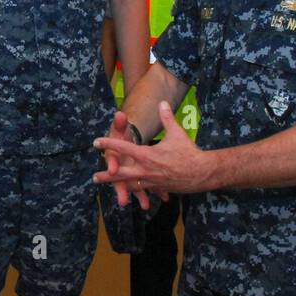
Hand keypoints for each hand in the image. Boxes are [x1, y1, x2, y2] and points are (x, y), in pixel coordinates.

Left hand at [95, 101, 210, 201]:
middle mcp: (145, 170)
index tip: (96, 142)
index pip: (123, 148)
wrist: (202, 173)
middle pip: (120, 174)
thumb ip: (167, 118)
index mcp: (147, 155)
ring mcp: (151, 181)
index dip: (108, 144)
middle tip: (94, 176)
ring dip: (117, 186)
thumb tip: (162, 103)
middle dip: (106, 175)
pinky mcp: (157, 188)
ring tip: (107, 187)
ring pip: (130, 185)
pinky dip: (135, 191)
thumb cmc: (188, 152)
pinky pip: (143, 191)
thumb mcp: (177, 134)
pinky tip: (128, 193)